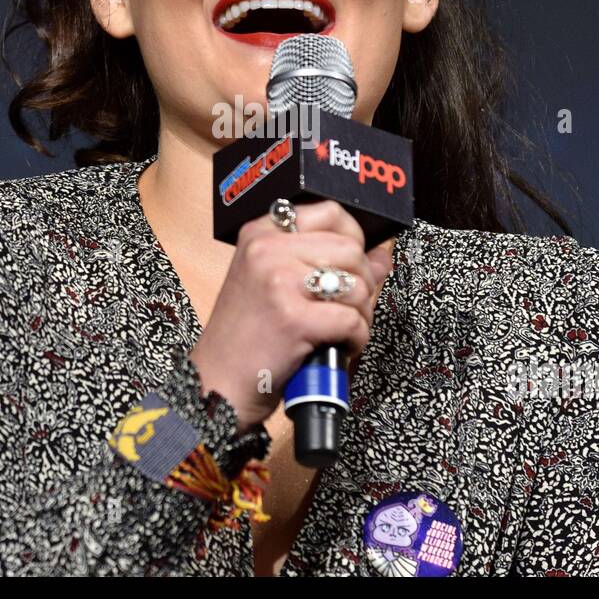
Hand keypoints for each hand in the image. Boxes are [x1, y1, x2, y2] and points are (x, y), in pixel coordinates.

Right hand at [188, 200, 394, 432]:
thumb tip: (381, 255)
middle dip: (362, 283)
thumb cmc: (246, 338)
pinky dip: (356, 340)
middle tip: (347, 308)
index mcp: (260, 234)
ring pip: (357, 285)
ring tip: (339, 330)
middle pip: (350, 249)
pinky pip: (353, 321)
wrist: (217, 385)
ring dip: (361, 315)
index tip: (352, 263)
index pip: (330, 213)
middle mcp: (266, 250)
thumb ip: (327, 263)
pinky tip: (337, 347)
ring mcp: (279, 282)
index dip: (354, 238)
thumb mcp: (276, 285)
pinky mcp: (294, 319)